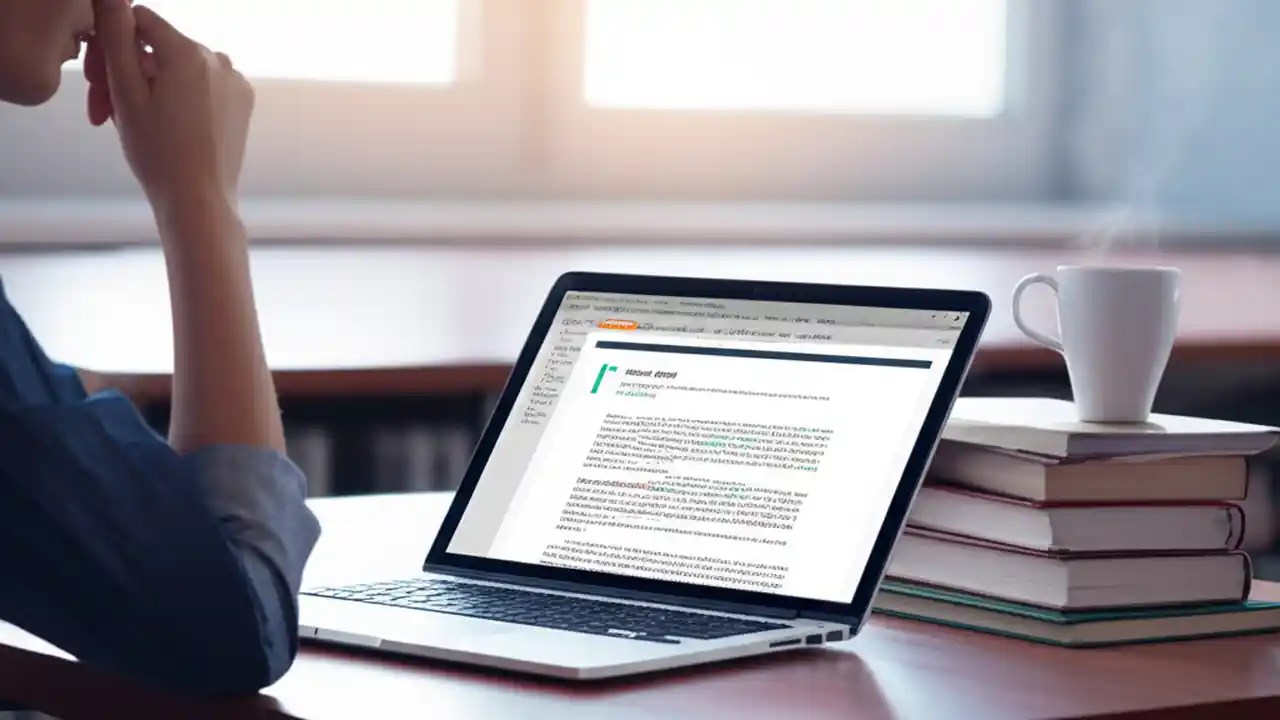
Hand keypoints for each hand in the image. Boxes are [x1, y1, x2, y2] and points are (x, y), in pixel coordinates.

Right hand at [86, 0, 253, 218]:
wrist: (199, 200)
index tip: (100, 82)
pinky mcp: (243, 102)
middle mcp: (218, 59)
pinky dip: (181, 99)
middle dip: (128, 74)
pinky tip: (168, 128)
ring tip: (138, 126)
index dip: (113, 46)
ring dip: (152, 88)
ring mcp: (235, 81)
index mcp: (188, 52)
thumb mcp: (126, 92)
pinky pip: (203, 86)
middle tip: (106, 112)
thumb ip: (118, 37)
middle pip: (159, 48)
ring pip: (180, 69)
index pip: (139, 20)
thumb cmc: (158, 153)